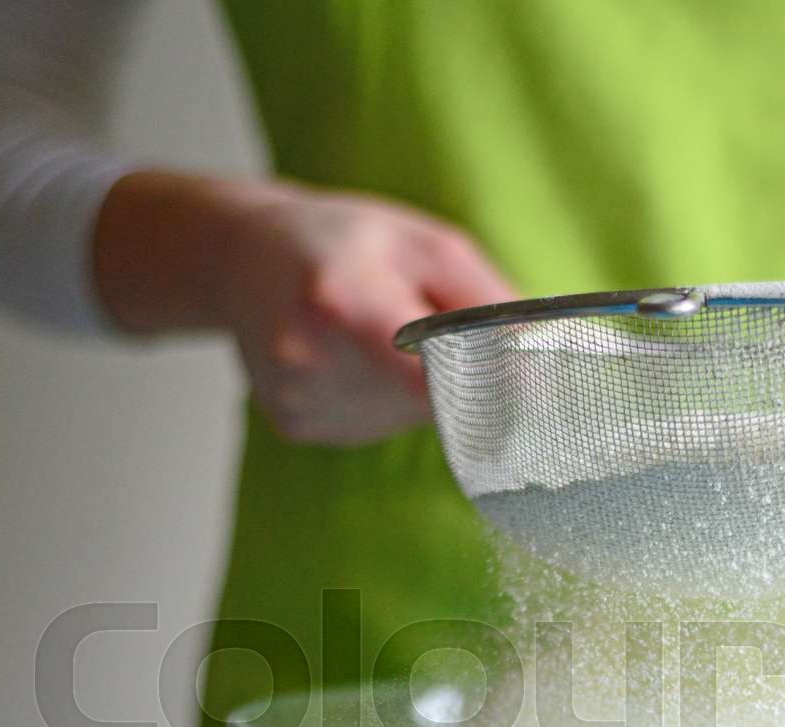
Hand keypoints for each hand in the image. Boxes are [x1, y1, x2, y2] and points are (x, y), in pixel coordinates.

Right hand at [216, 184, 516, 443]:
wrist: (241, 256)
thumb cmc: (345, 241)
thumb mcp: (430, 247)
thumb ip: (491, 308)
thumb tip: (543, 374)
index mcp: (343, 302)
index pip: (434, 379)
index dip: (485, 390)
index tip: (520, 389)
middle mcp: (312, 360)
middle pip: (428, 403)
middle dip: (452, 377)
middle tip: (426, 327)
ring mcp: (300, 400)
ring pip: (404, 420)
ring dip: (416, 389)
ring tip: (375, 335)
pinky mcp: (295, 425)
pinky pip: (373, 425)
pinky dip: (382, 399)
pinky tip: (350, 358)